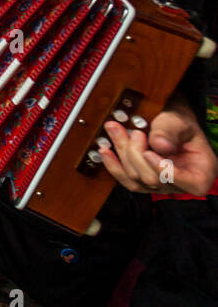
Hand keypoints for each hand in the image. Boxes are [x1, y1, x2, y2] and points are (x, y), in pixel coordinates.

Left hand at [99, 103, 217, 196]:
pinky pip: (126, 180)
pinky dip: (113, 165)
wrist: (169, 123)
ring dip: (122, 154)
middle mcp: (180, 184)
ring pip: (135, 179)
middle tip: (135, 132)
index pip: (186, 182)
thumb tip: (160, 145)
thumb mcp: (179, 121)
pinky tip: (105, 151)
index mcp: (200, 173)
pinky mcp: (143, 182)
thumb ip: (170, 131)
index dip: (164, 170)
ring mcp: (160, 185)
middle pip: (153, 179)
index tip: (149, 153)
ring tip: (115, 131)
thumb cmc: (179, 123)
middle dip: (137, 155)